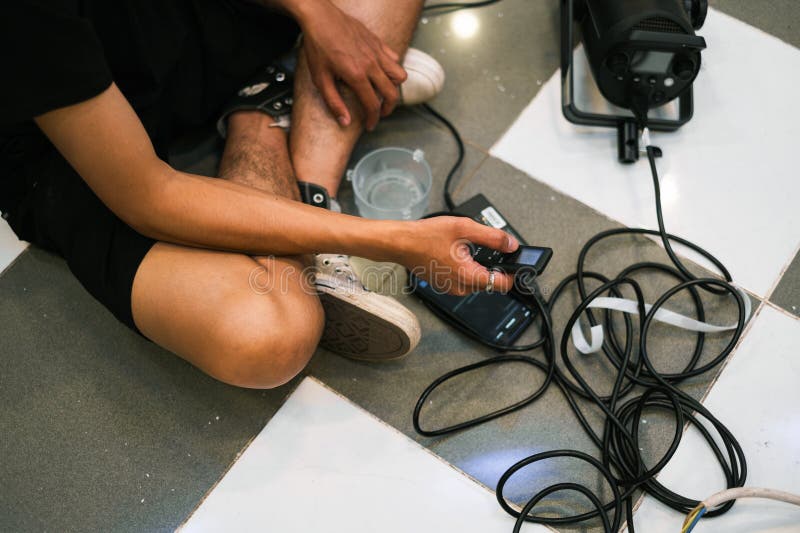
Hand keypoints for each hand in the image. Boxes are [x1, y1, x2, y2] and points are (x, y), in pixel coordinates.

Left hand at [299, 2, 406, 129]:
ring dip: (394, 87)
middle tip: (379, 113)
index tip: (370, 125)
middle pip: (392, 94)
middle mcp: (371, 64)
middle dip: (387, 108)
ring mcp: (377, 52)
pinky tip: (381, 71)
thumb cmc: (317, 44)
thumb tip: (345, 121)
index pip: (372, 105)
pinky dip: (392, 68)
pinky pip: (394, 58)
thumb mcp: (320, 79)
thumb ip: (334, 102)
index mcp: (356, 75)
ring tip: (384, 92)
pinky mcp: (377, 42)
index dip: (372, 119)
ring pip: (400, 75)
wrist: (319, 17)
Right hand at [397, 217, 518, 295]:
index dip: (513, 273)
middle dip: (495, 268)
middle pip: (491, 283)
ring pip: (477, 282)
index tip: (516, 264)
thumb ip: (492, 237)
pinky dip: (466, 269)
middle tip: (490, 249)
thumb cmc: (426, 236)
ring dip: (479, 268)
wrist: (401, 243)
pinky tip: (457, 254)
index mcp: (468, 276)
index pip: (503, 284)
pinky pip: (464, 281)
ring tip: (467, 249)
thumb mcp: (464, 228)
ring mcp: (451, 288)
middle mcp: (460, 287)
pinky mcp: (444, 285)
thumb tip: (511, 244)